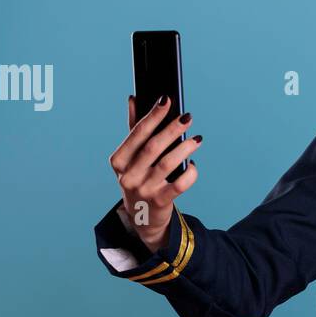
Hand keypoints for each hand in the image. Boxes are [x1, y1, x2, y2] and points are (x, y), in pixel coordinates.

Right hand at [108, 95, 202, 251]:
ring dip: (185, 148)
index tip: (167, 99)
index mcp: (118, 161)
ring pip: (168, 163)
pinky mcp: (159, 202)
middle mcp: (128, 176)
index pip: (137, 133)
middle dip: (172, 129)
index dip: (153, 115)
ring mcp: (143, 190)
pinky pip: (180, 184)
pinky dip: (190, 173)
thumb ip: (133, 129)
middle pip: (153, 146)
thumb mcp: (131, 158)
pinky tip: (193, 165)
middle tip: (188, 117)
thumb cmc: (138, 179)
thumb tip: (134, 99)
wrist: (143, 217)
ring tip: (196, 139)